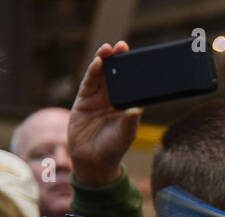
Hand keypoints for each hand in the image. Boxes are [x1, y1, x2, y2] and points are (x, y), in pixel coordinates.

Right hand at [68, 42, 141, 188]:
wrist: (92, 161)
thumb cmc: (113, 148)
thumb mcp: (125, 134)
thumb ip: (130, 120)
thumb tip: (138, 108)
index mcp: (127, 105)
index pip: (132, 84)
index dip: (134, 71)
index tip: (139, 58)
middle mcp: (113, 99)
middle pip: (116, 75)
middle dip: (119, 60)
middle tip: (123, 46)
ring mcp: (97, 99)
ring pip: (101, 76)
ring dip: (105, 61)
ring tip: (109, 49)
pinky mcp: (83, 100)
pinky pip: (88, 83)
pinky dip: (93, 73)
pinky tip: (98, 63)